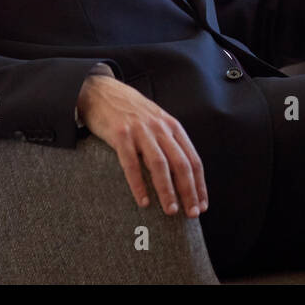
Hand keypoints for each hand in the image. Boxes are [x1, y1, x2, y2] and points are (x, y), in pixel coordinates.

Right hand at [77, 74, 208, 218]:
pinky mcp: (120, 135)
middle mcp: (160, 128)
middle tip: (192, 213)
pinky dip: (138, 184)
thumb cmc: (130, 111)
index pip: (193, 159)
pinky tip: (143, 200)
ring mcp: (140, 131)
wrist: (101, 91)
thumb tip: (182, 174)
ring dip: (167, 190)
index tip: (203, 204)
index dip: (199, 184)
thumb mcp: (156, 121)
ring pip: (159, 165)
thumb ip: (168, 142)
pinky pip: (131, 164)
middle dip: (188, 191)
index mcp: (172, 127)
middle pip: (181, 164)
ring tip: (170, 211)